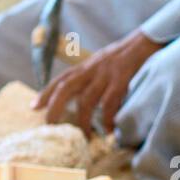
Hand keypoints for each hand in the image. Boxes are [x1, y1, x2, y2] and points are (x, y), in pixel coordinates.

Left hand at [35, 30, 162, 134]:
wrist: (146, 42)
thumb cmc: (124, 57)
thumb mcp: (101, 64)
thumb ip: (89, 78)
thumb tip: (80, 99)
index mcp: (86, 66)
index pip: (60, 79)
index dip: (45, 93)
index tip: (33, 107)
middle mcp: (91, 69)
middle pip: (66, 87)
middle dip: (55, 106)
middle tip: (49, 124)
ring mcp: (106, 74)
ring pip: (86, 100)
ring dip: (83, 120)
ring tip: (85, 136)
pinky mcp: (121, 80)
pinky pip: (109, 103)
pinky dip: (107, 119)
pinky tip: (109, 130)